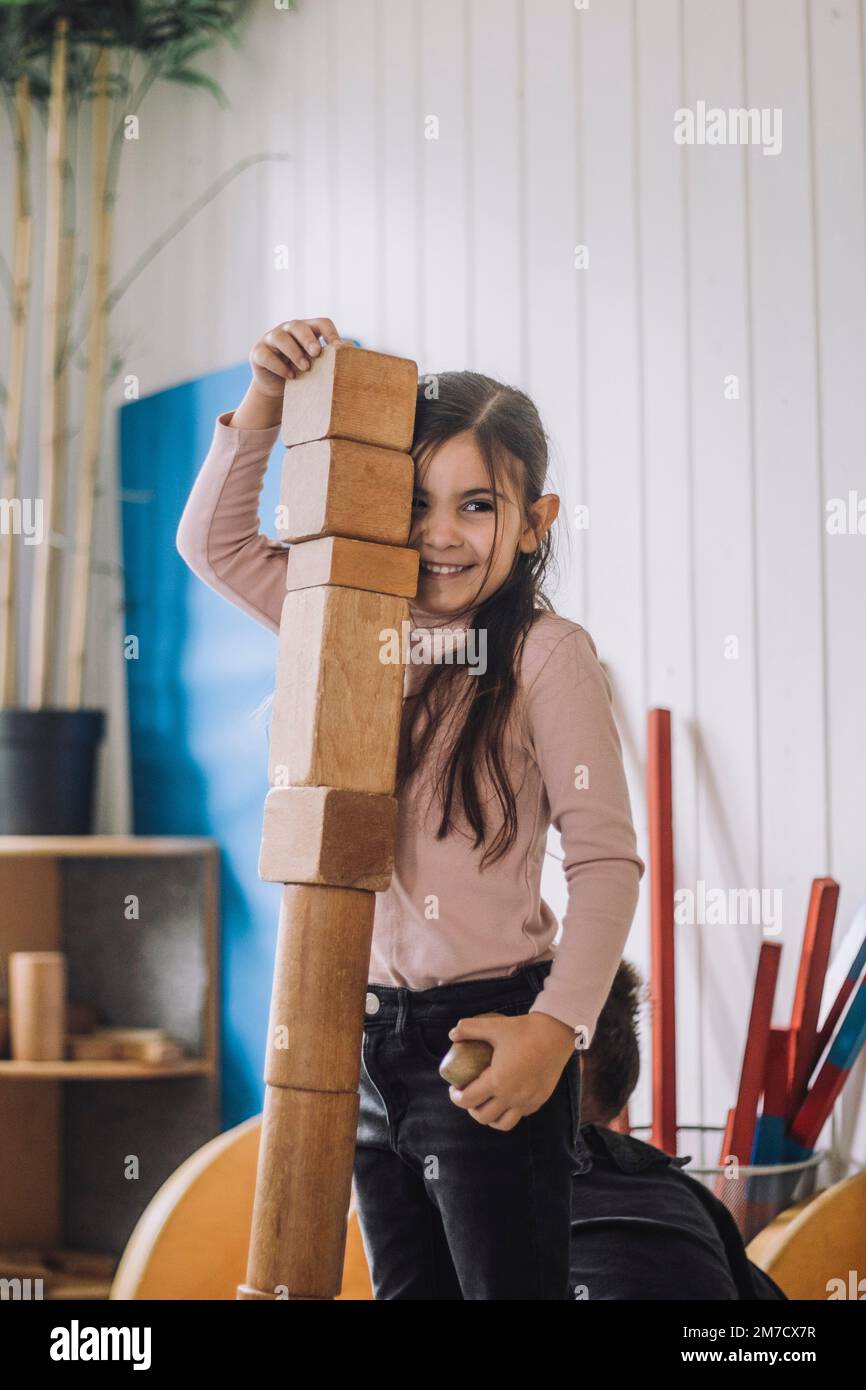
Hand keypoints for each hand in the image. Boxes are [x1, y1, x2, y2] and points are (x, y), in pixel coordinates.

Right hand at [249, 316, 341, 396]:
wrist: (277, 388)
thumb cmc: (302, 373)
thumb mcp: (317, 365)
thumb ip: (332, 357)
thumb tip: (351, 350)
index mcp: (307, 330)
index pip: (321, 323)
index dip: (330, 333)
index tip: (338, 348)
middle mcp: (287, 330)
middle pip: (297, 326)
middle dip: (308, 339)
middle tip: (316, 353)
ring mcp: (271, 339)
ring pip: (280, 338)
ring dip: (294, 352)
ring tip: (305, 368)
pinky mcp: (258, 353)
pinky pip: (266, 355)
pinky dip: (278, 366)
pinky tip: (290, 376)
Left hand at [446, 1011, 575, 1130]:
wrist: (556, 1033)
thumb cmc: (523, 1029)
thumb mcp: (493, 1025)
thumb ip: (468, 1028)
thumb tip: (451, 1034)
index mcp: (497, 1081)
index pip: (468, 1100)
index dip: (456, 1097)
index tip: (454, 1089)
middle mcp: (511, 1097)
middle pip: (482, 1117)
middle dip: (471, 1109)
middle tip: (468, 1095)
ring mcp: (527, 1101)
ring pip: (502, 1124)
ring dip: (490, 1117)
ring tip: (487, 1103)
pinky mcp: (539, 1100)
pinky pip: (520, 1115)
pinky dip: (509, 1112)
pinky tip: (506, 1097)